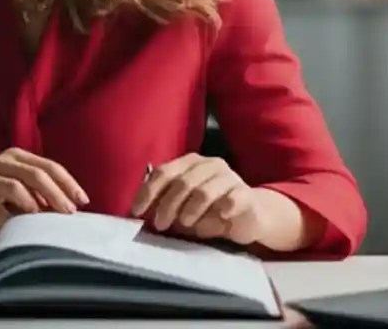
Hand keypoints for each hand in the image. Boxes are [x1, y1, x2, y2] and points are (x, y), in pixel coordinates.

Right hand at [0, 148, 89, 243]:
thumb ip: (43, 196)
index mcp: (15, 157)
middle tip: (69, 213)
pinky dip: (9, 218)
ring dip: (34, 204)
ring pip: (14, 185)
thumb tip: (74, 207)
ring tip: (45, 219)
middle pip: (34, 173)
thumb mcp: (22, 198)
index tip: (83, 201)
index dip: (67, 182)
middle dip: (56, 193)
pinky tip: (18, 229)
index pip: (48, 165)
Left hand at [130, 153, 262, 243]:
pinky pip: (232, 199)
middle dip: (167, 205)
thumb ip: (164, 203)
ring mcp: (229, 177)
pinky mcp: (245, 194)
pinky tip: (221, 216)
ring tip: (186, 224)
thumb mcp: (182, 207)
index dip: (148, 192)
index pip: (164, 172)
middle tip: (160, 225)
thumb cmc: (210, 211)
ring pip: (203, 192)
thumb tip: (139, 212)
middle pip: (182, 182)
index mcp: (190, 163)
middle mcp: (209, 165)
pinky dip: (224, 207)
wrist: (250, 216)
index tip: (136, 212)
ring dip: (190, 210)